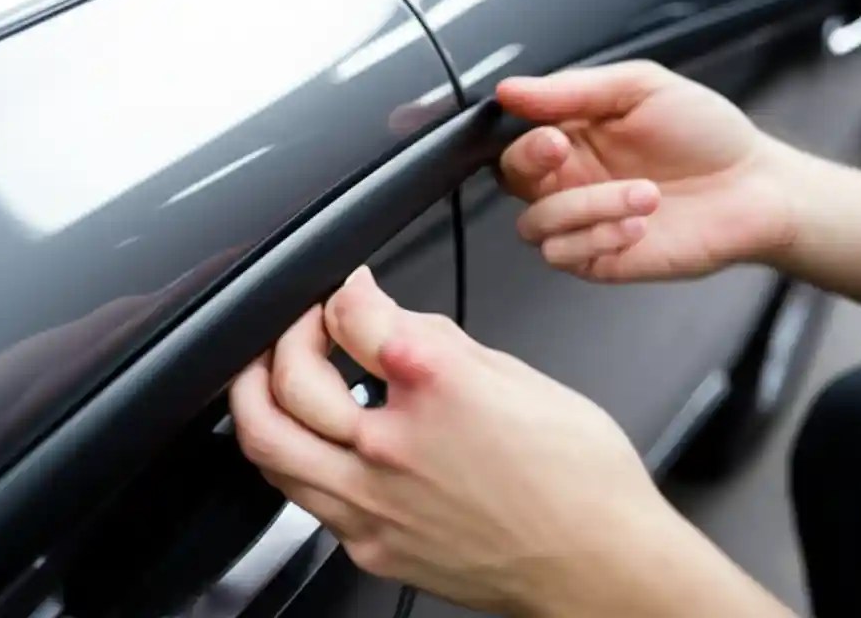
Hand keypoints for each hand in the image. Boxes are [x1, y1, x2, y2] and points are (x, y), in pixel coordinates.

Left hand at [229, 268, 785, 615]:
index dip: (346, 291)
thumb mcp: (516, 374)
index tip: (352, 291)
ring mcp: (373, 505)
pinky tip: (316, 443)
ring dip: (260, 402)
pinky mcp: (370, 547)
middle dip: (280, 340)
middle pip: (284, 382)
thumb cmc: (579, 479)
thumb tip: (385, 312)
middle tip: (299, 330)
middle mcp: (392, 448)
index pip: (351, 316)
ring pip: (269, 449)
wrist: (601, 568)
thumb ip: (435, 337)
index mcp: (435, 387)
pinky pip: (304, 497)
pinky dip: (299, 459)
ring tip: (270, 379)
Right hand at [496, 61, 799, 280]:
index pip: (514, 139)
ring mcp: (581, 222)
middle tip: (565, 151)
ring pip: (534, 224)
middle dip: (531, 164)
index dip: (521, 138)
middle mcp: (569, 180)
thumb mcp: (643, 88)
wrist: (756, 189)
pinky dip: (597, 238)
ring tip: (645, 194)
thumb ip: (574, 88)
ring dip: (585, 207)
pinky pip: (563, 255)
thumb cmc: (707, 136)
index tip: (550, 132)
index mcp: (572, 135)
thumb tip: (511, 88)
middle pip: (510, 180)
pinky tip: (639, 225)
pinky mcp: (598, 259)